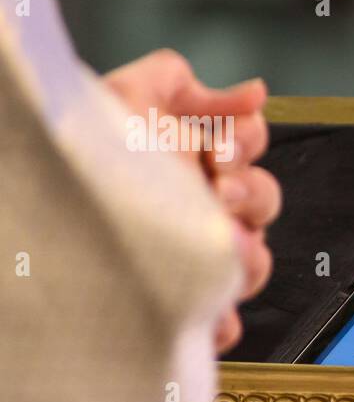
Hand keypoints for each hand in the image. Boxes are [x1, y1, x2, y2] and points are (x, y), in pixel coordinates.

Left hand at [103, 49, 280, 351]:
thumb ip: (179, 81)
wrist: (41, 204)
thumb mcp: (121, 98)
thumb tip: (253, 91)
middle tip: (218, 191)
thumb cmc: (77, 153)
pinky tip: (209, 306)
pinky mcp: (184, 304)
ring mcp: (196, 256)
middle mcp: (200, 206)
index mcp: (192, 157)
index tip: (220, 148)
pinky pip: (224, 320)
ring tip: (221, 247)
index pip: (249, 145)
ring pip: (255, 260)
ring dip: (248, 252)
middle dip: (250, 192)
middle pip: (263, 199)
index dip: (246, 141)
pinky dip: (224, 317)